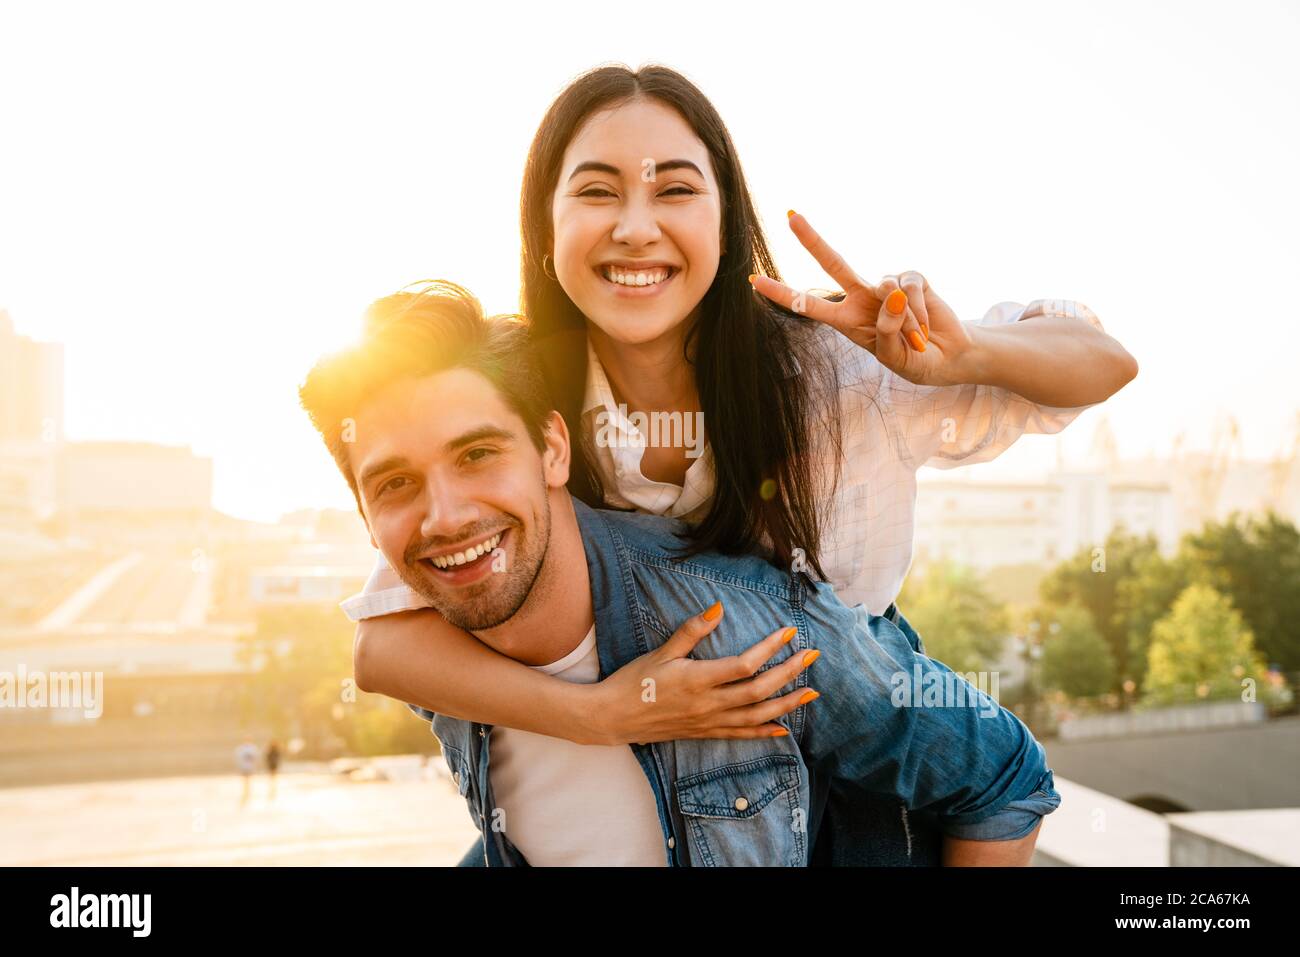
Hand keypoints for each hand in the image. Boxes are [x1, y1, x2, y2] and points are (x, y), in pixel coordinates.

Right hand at [591, 602, 820, 745]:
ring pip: (756, 715)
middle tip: (812, 655)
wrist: (614, 716)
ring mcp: (708, 722)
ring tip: (811, 692)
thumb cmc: (635, 680)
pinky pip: (741, 735)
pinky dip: (764, 732)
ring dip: (786, 704)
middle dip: (789, 673)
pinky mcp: (705, 733)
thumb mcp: (661, 652)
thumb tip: (718, 606)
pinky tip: (785, 729)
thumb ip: (691, 631)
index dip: (770, 649)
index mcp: (698, 679)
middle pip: (759, 690)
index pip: (744, 664)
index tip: (789, 633)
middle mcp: (708, 704)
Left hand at [749, 210, 974, 385]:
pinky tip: (925, 325)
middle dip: (811, 239)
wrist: (949, 356)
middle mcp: (861, 297)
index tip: (754, 280)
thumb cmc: (916, 360)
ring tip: (916, 338)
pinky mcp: (911, 278)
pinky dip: (919, 311)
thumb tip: (889, 292)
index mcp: (846, 320)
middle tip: (790, 215)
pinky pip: (909, 287)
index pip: (808, 305)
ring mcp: (885, 285)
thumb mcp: (896, 358)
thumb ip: (888, 330)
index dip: (781, 294)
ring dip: (904, 320)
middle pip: (833, 263)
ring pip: (886, 289)